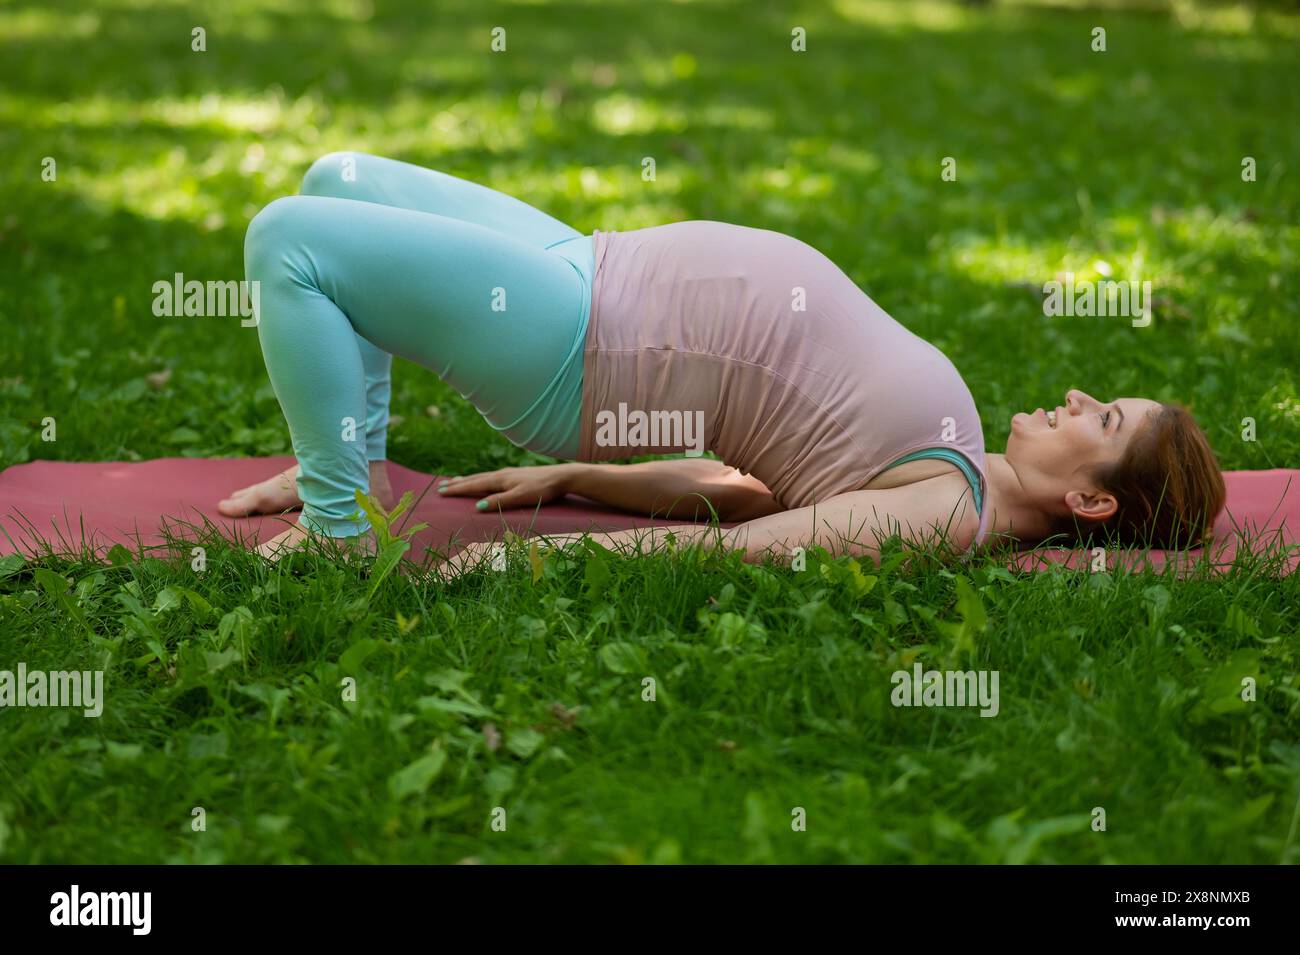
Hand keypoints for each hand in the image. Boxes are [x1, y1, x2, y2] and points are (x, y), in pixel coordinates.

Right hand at [436, 464, 578, 511]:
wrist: (562, 477)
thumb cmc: (543, 490)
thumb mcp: (521, 498)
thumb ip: (500, 502)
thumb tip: (478, 507)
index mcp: (500, 480)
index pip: (474, 485)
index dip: (457, 489)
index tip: (441, 492)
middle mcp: (502, 475)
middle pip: (475, 479)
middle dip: (457, 484)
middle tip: (440, 486)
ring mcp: (509, 474)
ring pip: (483, 477)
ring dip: (468, 480)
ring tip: (456, 481)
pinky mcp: (517, 475)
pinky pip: (492, 477)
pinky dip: (481, 479)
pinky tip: (484, 481)